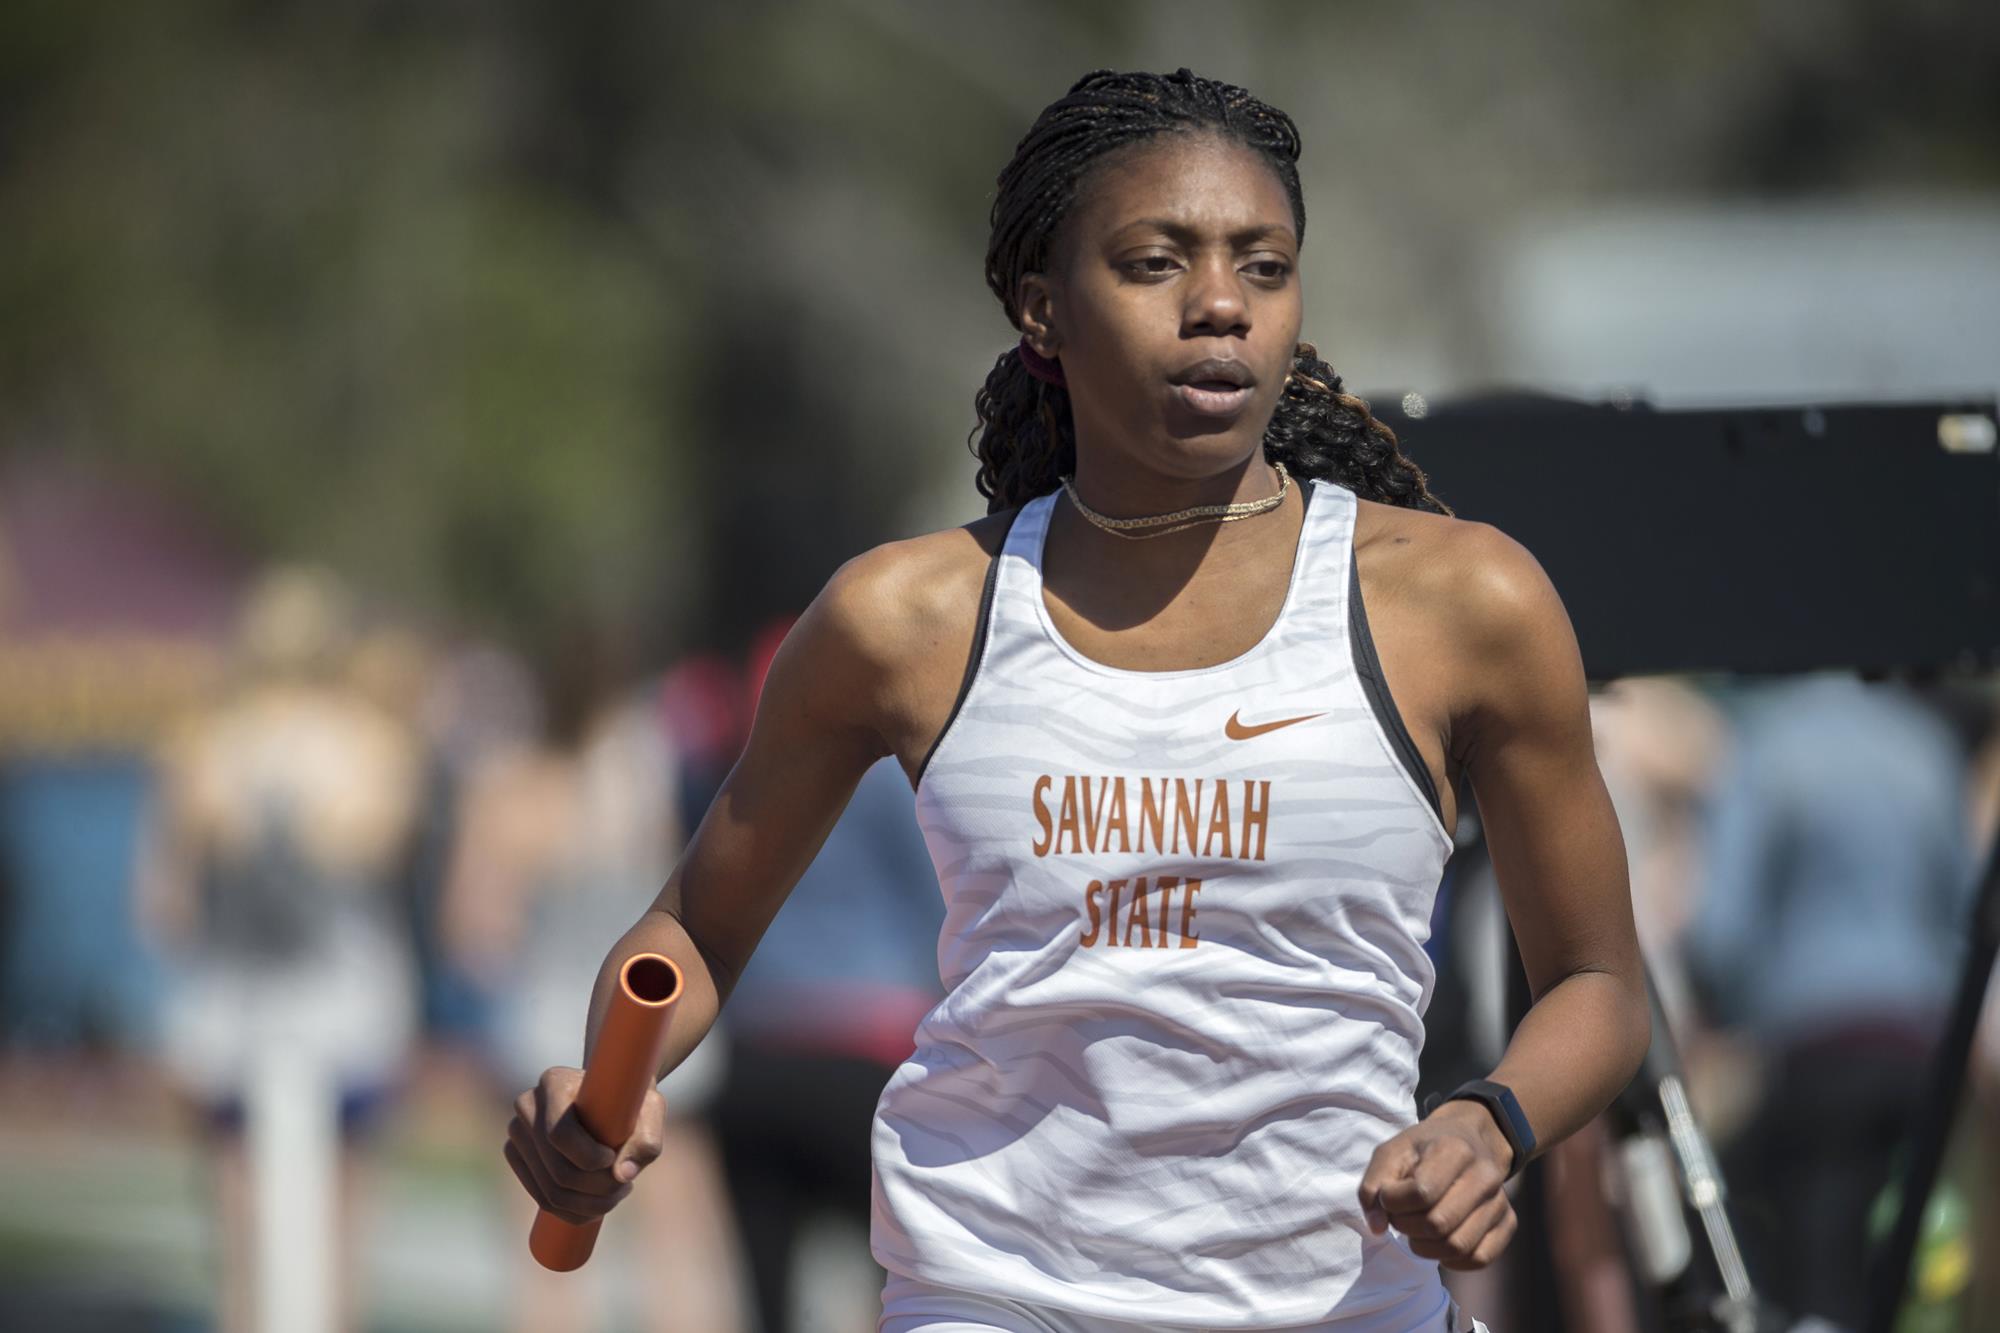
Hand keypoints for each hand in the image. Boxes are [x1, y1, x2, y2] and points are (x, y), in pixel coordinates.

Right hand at [504, 1066, 666, 1224]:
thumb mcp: (650, 1112)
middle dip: (596, 1189)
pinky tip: (596, 1206)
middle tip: (626, 1187)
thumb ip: (645, 1141)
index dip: (588, 1157)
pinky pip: (542, 1198)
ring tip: (617, 1194)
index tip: (613, 1160)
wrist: (609, 1101)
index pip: (560, 1133)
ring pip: (549, 1191)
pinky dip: (572, 1212)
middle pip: (556, 1169)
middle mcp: (528, 1105)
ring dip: (588, 1205)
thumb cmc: (631, 1104)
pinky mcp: (517, 1157)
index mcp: (554, 1083)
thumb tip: (623, 1175)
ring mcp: (517, 1133)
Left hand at [1355, 1099, 1517, 1269]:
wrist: (1467, 1140)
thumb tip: (1377, 1228)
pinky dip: (1452, 1260)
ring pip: (1459, 1246)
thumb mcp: (1391, 1153)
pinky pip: (1480, 1258)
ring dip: (1425, 1247)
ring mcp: (1500, 1200)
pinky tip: (1439, 1243)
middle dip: (1407, 1227)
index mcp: (1454, 1149)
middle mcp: (1485, 1175)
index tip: (1388, 1196)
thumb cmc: (1423, 1148)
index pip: (1421, 1193)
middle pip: (1438, 1224)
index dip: (1394, 1202)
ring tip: (1416, 1230)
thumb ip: (1373, 1186)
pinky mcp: (1508, 1221)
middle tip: (1400, 1217)